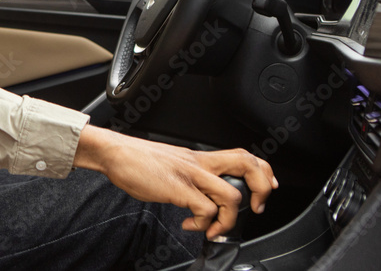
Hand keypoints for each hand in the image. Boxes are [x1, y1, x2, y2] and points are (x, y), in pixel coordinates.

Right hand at [74, 126, 276, 238]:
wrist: (114, 153)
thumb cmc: (138, 160)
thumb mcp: (173, 163)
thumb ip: (191, 175)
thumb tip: (201, 195)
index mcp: (200, 157)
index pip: (244, 156)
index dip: (263, 172)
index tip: (265, 189)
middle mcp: (200, 163)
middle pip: (248, 165)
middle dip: (262, 189)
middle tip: (256, 207)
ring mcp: (191, 175)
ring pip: (232, 196)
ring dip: (228, 220)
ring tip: (213, 228)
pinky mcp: (178, 188)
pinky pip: (205, 211)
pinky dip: (202, 225)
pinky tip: (189, 224)